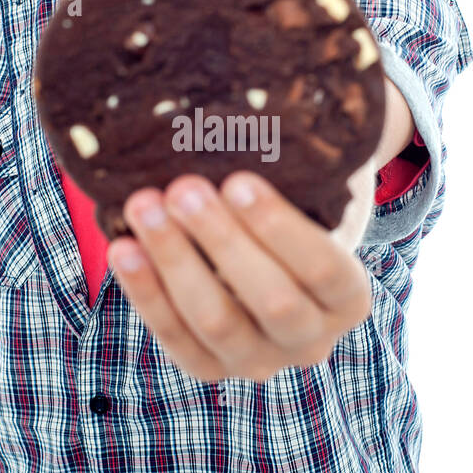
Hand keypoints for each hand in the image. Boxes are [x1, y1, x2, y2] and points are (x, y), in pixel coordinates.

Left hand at [106, 168, 372, 381]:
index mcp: (349, 297)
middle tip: (182, 187)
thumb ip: (297, 168)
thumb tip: (258, 103)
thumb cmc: (292, 210)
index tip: (238, 180)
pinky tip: (122, 247)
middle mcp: (312, 341)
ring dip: (175, 261)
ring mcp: (260, 361)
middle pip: (271, 300)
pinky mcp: (210, 369)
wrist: (268, 260)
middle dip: (222, 241)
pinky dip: (145, 291)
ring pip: (216, 322)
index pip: (324, 269)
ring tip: (143, 206)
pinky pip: (174, 337)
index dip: (280, 228)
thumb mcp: (310, 193)